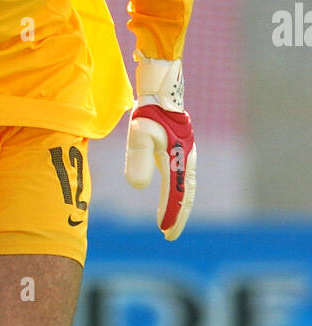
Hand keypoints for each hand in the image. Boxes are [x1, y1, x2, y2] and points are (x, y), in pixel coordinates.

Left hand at [124, 56, 196, 240]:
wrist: (161, 90)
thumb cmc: (150, 112)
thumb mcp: (139, 134)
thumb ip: (138, 159)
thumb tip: (138, 187)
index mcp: (180, 160)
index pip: (177, 194)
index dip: (171, 214)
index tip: (165, 232)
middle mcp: (187, 159)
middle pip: (186, 194)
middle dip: (178, 216)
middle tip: (169, 235)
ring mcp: (185, 155)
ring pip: (186, 187)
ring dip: (179, 205)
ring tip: (170, 221)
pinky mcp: (180, 150)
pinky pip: (182, 178)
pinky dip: (178, 192)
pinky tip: (170, 196)